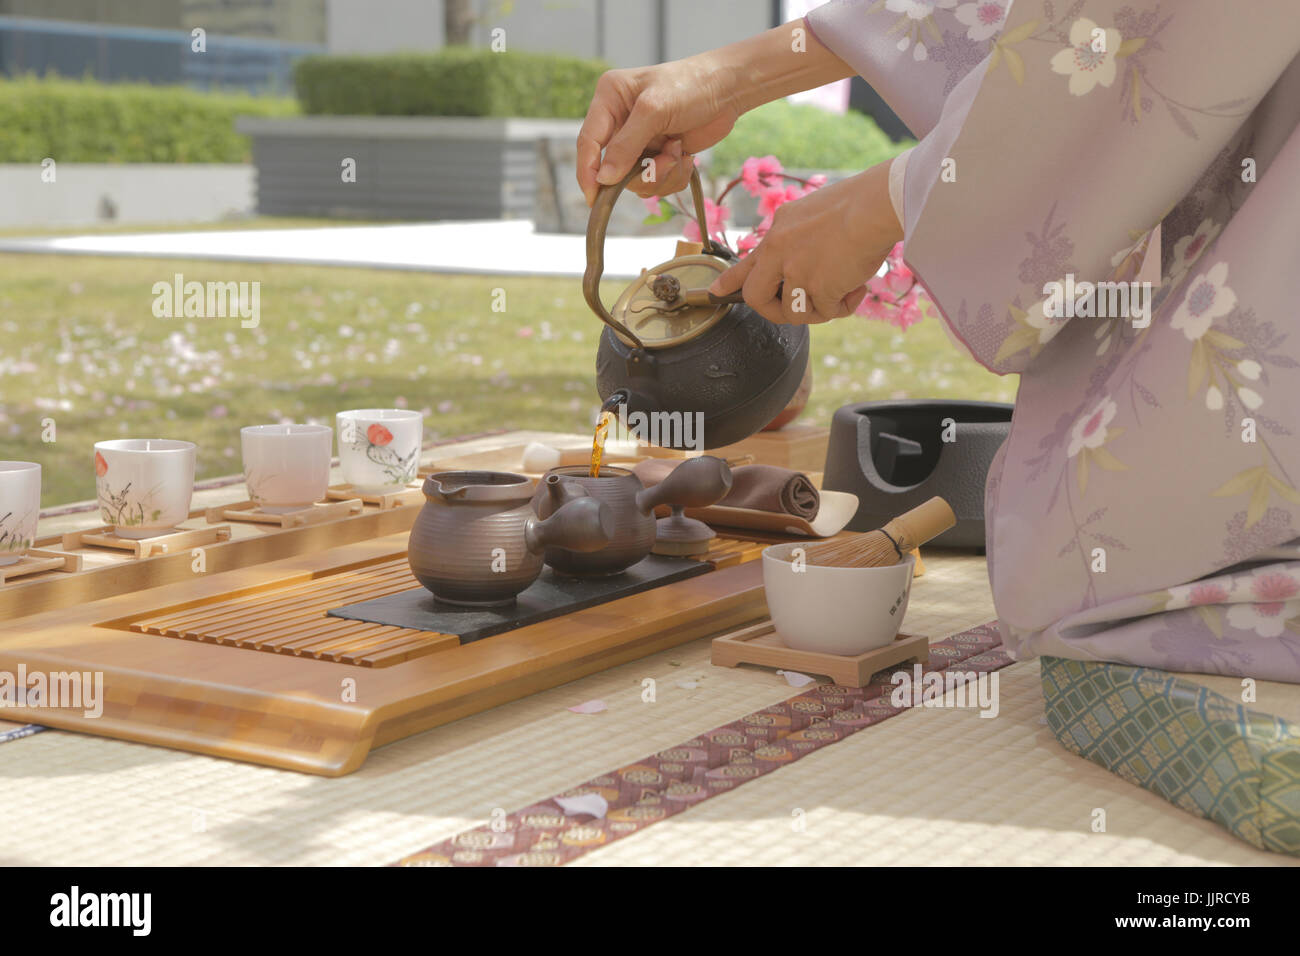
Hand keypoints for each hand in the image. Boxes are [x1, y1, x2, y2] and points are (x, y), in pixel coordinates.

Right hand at [576, 58, 740, 204]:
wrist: (729, 90)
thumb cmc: (691, 85)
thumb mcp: (655, 110)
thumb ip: (627, 145)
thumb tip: (604, 178)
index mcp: (609, 100)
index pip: (588, 142)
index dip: (587, 172)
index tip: (593, 198)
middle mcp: (620, 122)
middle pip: (613, 169)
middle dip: (642, 172)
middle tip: (666, 159)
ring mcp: (639, 141)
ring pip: (636, 181)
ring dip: (661, 174)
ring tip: (678, 151)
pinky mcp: (658, 155)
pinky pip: (656, 183)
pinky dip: (673, 176)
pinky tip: (685, 156)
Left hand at [709, 162, 901, 324]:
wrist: (877, 204)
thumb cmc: (858, 204)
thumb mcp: (811, 213)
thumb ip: (796, 238)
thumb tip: (801, 267)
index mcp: (778, 232)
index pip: (746, 262)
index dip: (729, 282)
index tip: (716, 292)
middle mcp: (779, 251)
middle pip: (756, 298)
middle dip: (774, 312)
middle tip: (795, 310)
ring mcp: (796, 270)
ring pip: (795, 312)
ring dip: (821, 310)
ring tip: (844, 290)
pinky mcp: (818, 287)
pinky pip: (826, 313)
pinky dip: (844, 306)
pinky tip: (857, 287)